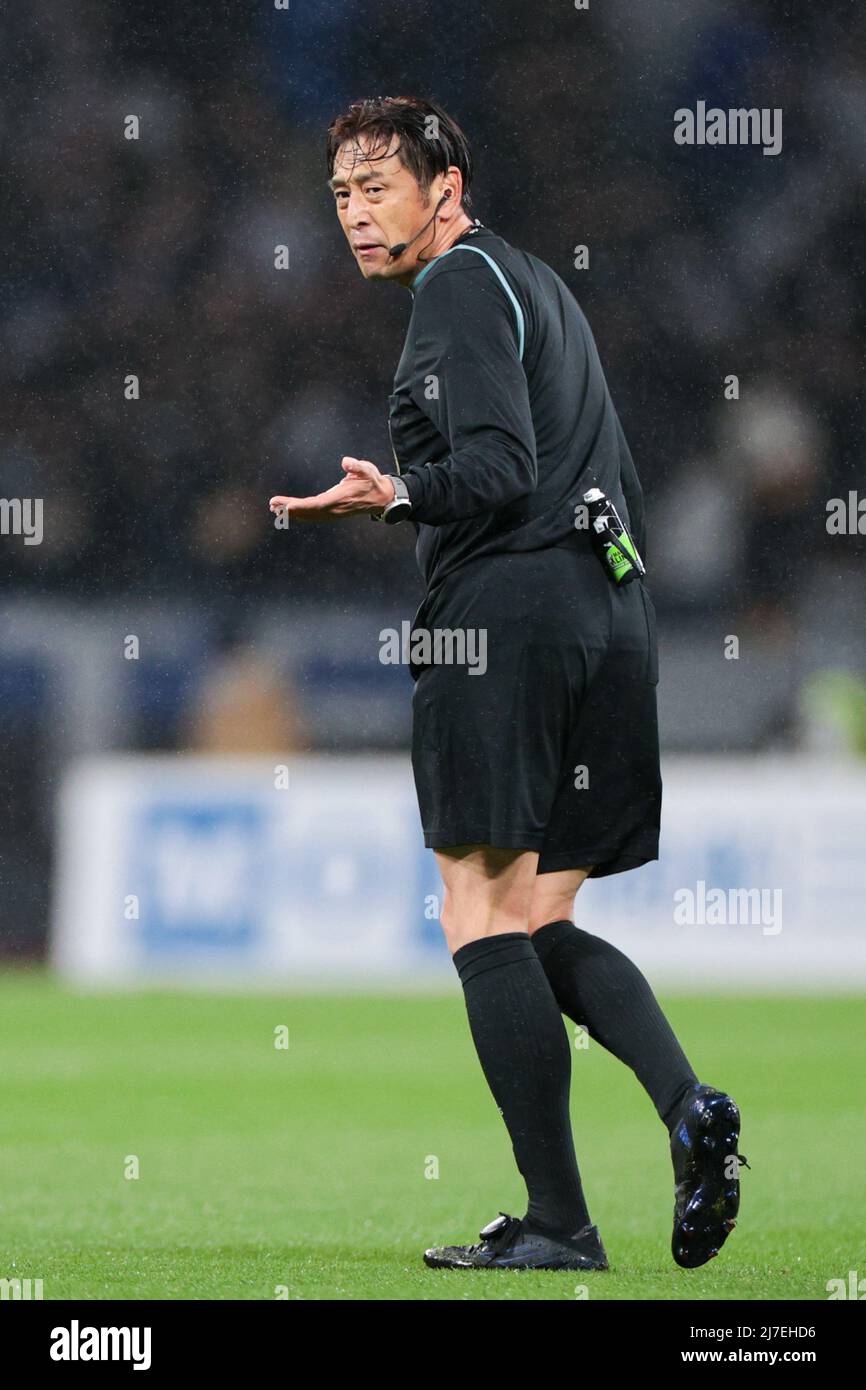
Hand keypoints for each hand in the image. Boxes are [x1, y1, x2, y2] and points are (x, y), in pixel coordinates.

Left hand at [269, 458, 394, 521]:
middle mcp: (335, 509)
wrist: (381, 498)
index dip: (302, 506)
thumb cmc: (372, 482)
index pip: (318, 504)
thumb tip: (346, 462)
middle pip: (309, 511)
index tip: (288, 505)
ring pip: (309, 515)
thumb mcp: (367, 470)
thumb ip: (357, 466)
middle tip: (272, 505)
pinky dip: (299, 514)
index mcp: (341, 498)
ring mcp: (333, 512)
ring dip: (292, 512)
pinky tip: (288, 512)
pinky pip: (312, 515)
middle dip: (290, 509)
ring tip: (274, 508)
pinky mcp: (332, 512)